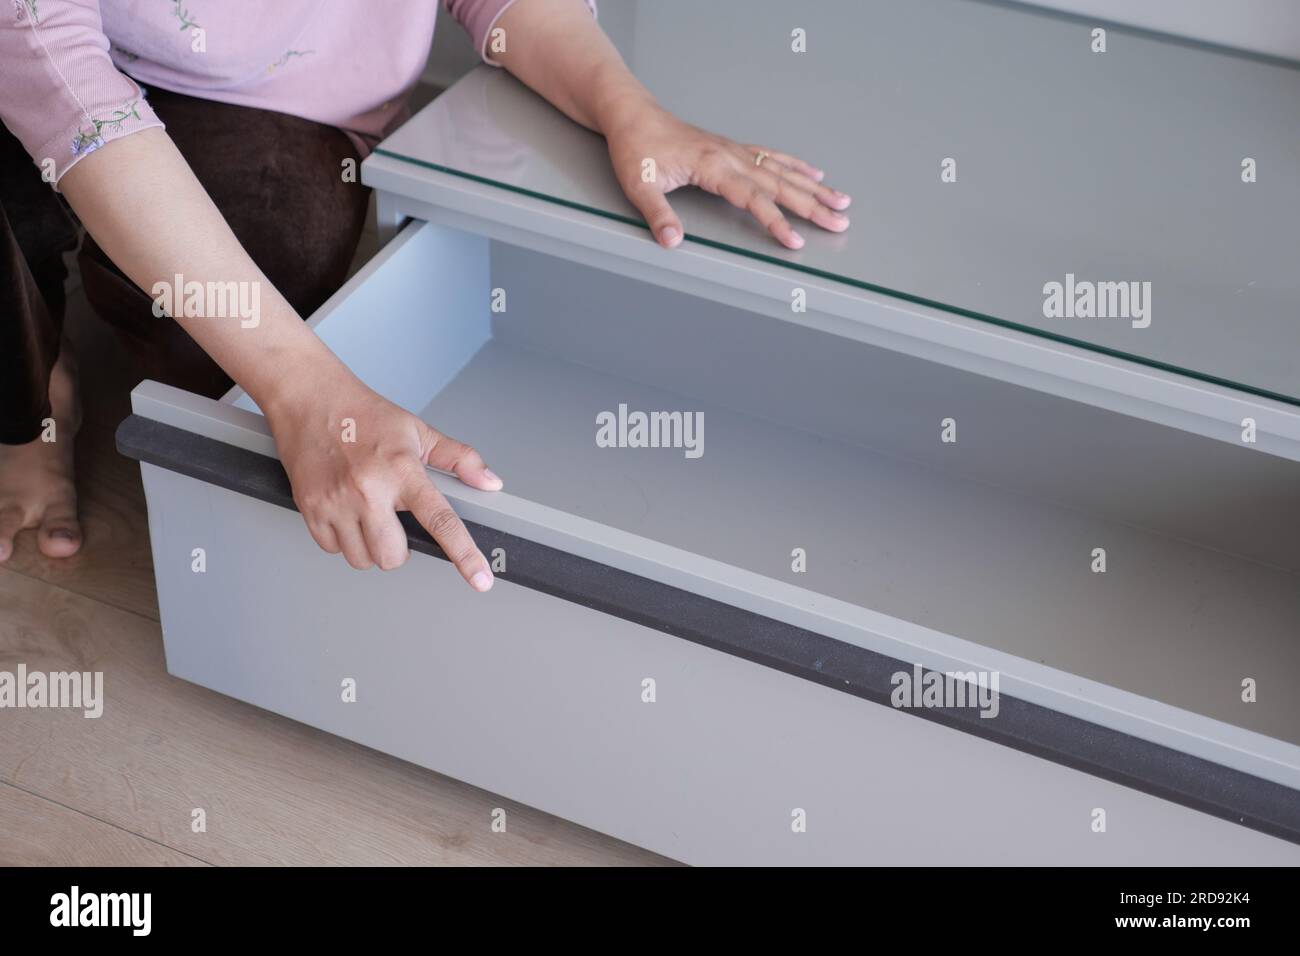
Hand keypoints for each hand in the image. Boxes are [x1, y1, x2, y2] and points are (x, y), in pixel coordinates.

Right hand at [264, 363, 502, 587]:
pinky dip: (343, 540)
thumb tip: (490, 482)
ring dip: (370, 547)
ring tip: (368, 515)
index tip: (481, 579)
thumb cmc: (364, 414)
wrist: (310, 397)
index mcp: (402, 470)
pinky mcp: (310, 508)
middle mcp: (369, 489)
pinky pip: (333, 549)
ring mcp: (336, 501)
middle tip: (395, 523)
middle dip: (399, 550)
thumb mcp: (418, 431)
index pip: (441, 520)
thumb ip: (459, 459)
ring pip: (363, 559)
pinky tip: (346, 513)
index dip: (464, 555)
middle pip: (393, 556)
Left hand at [604, 102, 851, 249]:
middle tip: (840, 222)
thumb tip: (672, 241)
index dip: (776, 222)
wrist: (633, 116)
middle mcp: (730, 156)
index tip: (795, 241)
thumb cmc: (636, 148)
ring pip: (783, 172)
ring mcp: (734, 151)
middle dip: (813, 206)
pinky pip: (772, 158)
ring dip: (814, 188)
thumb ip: (658, 215)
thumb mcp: (639, 185)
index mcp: (712, 166)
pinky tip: (814, 173)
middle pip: (780, 186)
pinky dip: (795, 166)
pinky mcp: (732, 149)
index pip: (753, 199)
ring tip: (841, 201)